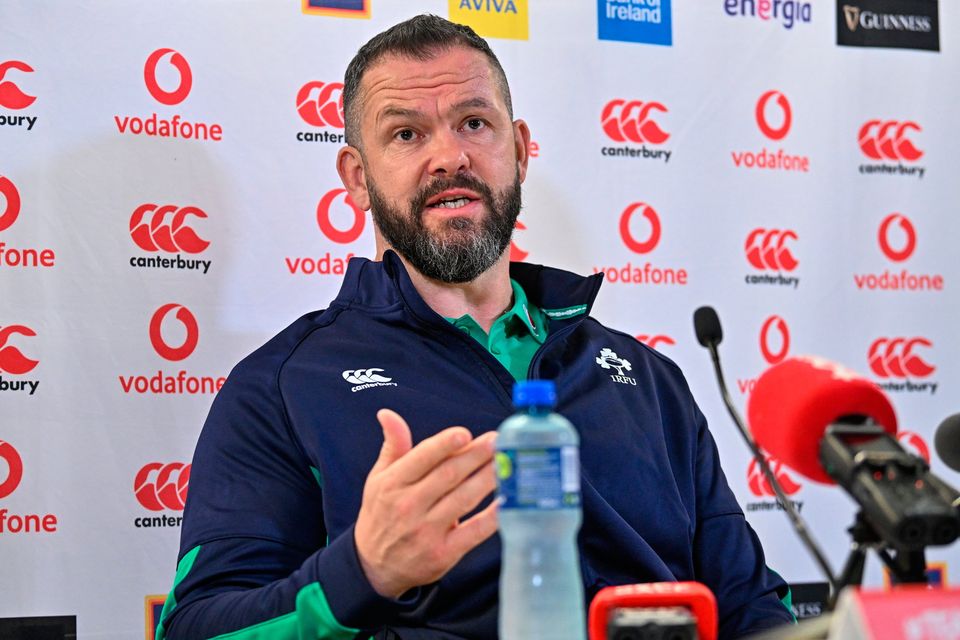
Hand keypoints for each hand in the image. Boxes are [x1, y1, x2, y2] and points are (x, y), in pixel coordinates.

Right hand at [354, 409, 497, 598]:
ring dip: (488, 478)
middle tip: (497, 440)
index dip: (444, 445)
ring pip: (464, 498)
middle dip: (475, 456)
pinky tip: (507, 500)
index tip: (464, 433)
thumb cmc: (381, 514)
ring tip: (507, 461)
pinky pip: (474, 532)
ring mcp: (427, 531)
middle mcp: (409, 506)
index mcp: (393, 483)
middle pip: (448, 475)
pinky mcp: (444, 553)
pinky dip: (492, 517)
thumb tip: (388, 414)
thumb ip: (393, 445)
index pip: (421, 459)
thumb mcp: (378, 478)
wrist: (374, 565)